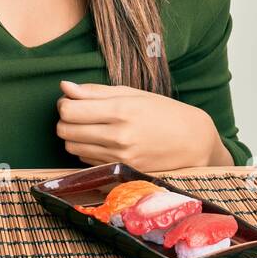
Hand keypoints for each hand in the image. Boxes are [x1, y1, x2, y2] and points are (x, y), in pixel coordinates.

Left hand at [54, 80, 227, 169]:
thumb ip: (95, 92)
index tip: (72, 100)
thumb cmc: (163, 112)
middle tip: (78, 113)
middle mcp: (118, 137)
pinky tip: (100, 140)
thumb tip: (64, 86)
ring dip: (73, 136)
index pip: (69, 110)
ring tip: (89, 126)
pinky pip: (86, 161)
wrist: (193, 142)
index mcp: (121, 111)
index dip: (64, 103)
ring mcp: (119, 157)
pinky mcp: (121, 171)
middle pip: (65, 130)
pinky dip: (86, 150)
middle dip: (65, 120)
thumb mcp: (132, 94)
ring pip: (72, 147)